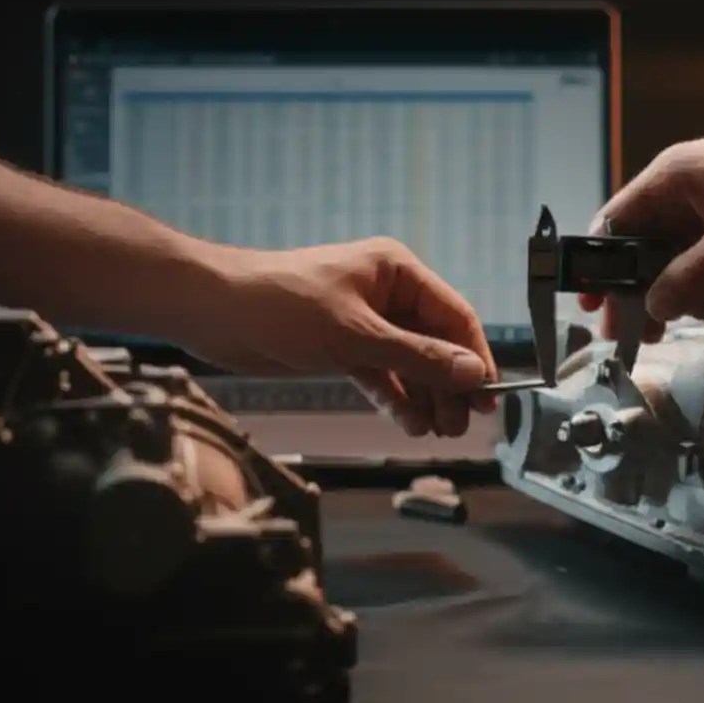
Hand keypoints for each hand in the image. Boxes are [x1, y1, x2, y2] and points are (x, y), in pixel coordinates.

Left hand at [189, 237, 497, 437]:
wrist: (213, 311)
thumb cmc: (281, 304)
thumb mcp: (357, 336)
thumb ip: (418, 357)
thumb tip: (472, 373)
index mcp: (397, 270)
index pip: (454, 315)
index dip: (474, 357)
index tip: (490, 396)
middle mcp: (386, 292)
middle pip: (435, 343)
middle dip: (449, 384)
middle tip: (462, 424)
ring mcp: (364, 321)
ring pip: (409, 363)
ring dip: (424, 396)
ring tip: (437, 431)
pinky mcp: (341, 346)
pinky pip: (381, 374)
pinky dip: (394, 398)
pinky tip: (409, 422)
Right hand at [579, 107, 703, 339]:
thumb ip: (693, 276)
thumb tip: (656, 306)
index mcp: (669, 183)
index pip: (614, 228)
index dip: (600, 269)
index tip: (594, 305)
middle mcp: (684, 201)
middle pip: (650, 262)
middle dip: (667, 297)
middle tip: (656, 333)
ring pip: (690, 276)